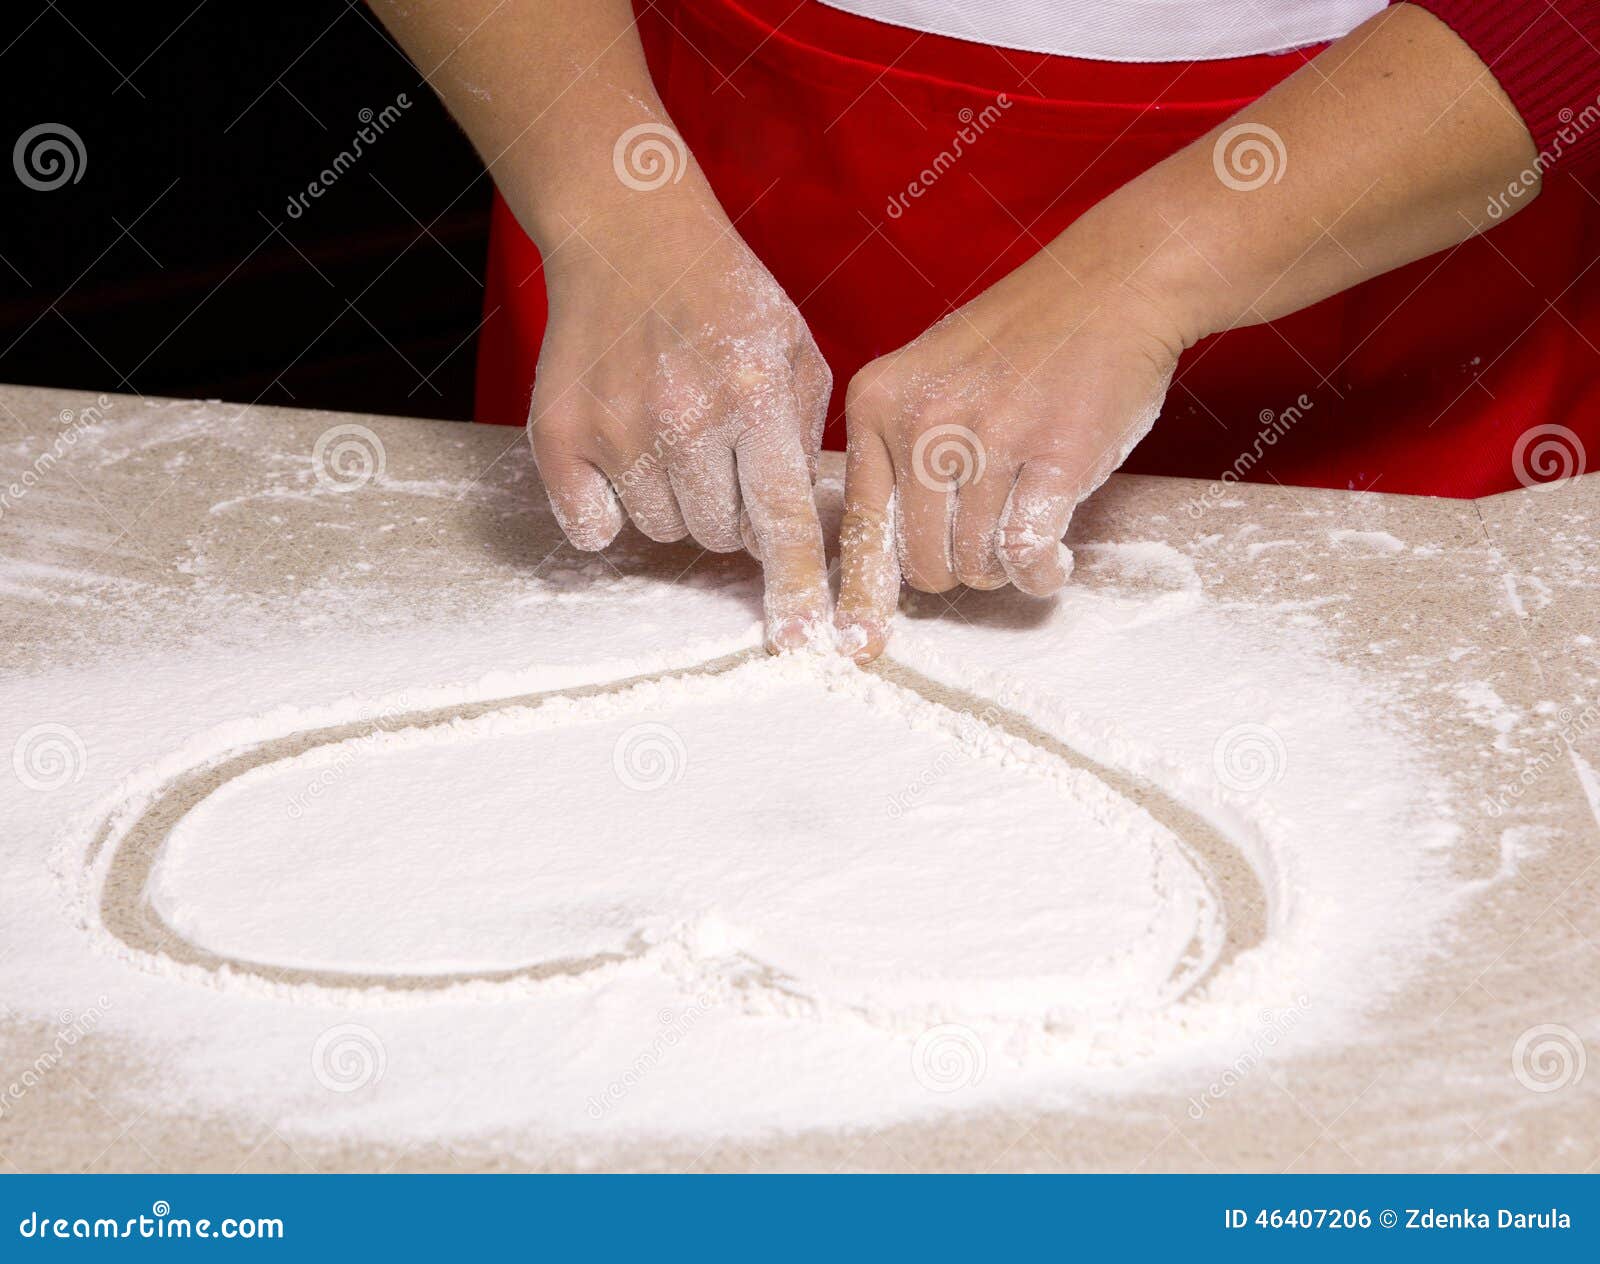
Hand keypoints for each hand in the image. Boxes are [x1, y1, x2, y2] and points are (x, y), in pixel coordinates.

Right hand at [529, 211, 832, 650]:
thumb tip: (805, 531)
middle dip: (729, 512)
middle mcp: (684, 416)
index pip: (780, 520)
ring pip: (660, 530)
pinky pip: (591, 526)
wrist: (631, 237)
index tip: (798, 641)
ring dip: (673, 503)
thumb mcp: (795, 353)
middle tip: (718, 453)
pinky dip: (606, 509)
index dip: (794, 587)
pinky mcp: (558, 432)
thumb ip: (804, 442)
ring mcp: (615, 426)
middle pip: (718, 536)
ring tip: (671, 435)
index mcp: (753, 396)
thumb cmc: (727, 300)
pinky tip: (619, 454)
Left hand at [833, 252, 1182, 662]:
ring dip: (1004, 568)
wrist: (1111, 286)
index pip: (861, 526)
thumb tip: (873, 569)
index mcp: (878, 402)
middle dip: (957, 571)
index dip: (863, 594)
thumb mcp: (929, 379)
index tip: (859, 644)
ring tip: (1026, 531)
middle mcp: (922, 421)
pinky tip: (1055, 563)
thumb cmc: (1021, 344)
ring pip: (976, 562)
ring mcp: (988, 437)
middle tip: (989, 542)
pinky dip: (1042, 574)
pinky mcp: (1054, 456)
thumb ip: (896, 456)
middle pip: (920, 560)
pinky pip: (1028, 554)